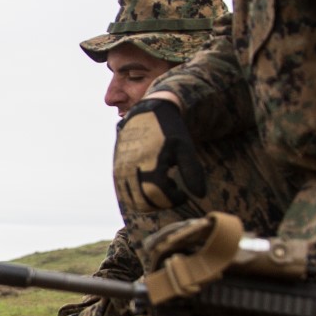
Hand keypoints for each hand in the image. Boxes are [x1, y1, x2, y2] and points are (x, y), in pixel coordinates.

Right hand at [113, 98, 206, 212]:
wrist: (147, 112)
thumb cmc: (170, 130)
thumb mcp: (186, 148)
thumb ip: (192, 172)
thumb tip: (199, 196)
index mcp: (148, 163)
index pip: (160, 196)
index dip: (175, 199)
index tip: (184, 192)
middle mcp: (130, 168)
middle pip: (145, 203)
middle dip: (162, 202)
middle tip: (173, 189)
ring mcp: (120, 170)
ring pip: (133, 201)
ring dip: (150, 200)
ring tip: (163, 184)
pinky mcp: (116, 169)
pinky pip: (126, 193)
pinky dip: (140, 194)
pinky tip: (152, 180)